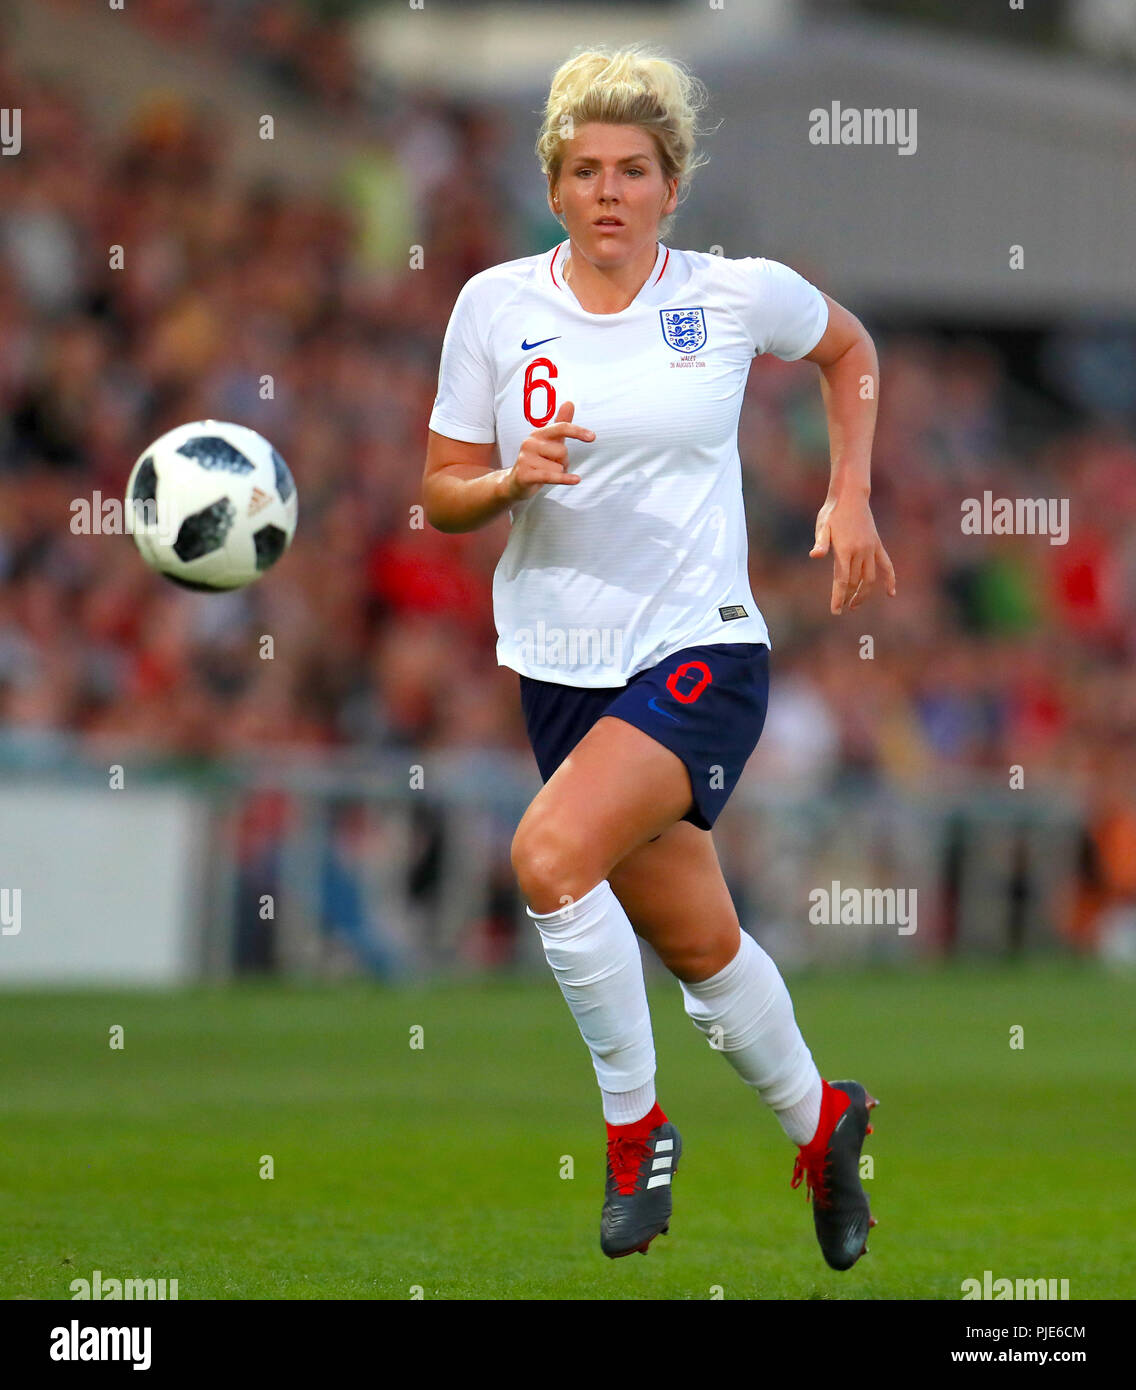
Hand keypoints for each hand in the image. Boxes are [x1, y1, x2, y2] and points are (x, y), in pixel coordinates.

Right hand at [505, 401, 593, 500]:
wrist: (516, 481)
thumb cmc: (536, 461)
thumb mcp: (550, 441)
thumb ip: (561, 423)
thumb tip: (569, 403)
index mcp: (538, 434)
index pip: (560, 428)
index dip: (577, 431)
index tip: (592, 436)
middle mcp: (530, 443)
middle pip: (562, 451)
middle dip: (563, 461)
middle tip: (553, 464)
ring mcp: (526, 459)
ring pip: (559, 467)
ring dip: (559, 473)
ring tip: (546, 473)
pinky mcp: (525, 475)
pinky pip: (551, 476)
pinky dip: (565, 479)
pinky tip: (575, 479)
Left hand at [809, 493, 896, 613]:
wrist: (851, 496)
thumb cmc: (832, 512)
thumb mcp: (822, 526)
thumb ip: (821, 543)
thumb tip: (814, 556)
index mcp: (845, 549)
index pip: (842, 580)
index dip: (838, 597)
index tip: (835, 611)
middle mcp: (860, 551)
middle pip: (855, 582)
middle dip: (848, 597)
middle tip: (842, 608)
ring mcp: (871, 549)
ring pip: (870, 578)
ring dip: (863, 593)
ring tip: (855, 604)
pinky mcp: (877, 545)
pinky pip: (886, 565)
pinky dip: (890, 579)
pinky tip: (890, 593)